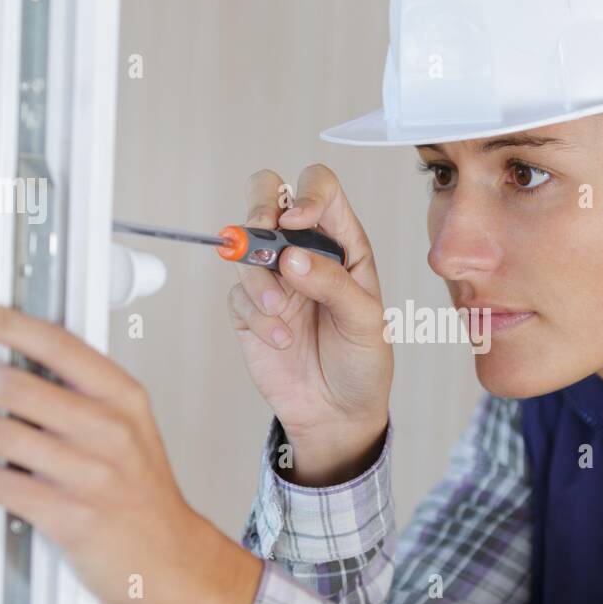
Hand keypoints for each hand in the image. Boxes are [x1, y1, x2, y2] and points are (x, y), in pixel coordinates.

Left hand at [0, 299, 260, 603]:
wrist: (172, 559)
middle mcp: (109, 430)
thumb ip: (82, 400)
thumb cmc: (143, 496)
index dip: (5, 322)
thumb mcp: (130, 431)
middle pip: (15, 386)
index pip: (57, 344)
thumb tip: (11, 372)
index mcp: (124, 399)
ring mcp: (90, 473)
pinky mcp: (69, 515)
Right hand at [227, 165, 393, 484]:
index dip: (306, 194)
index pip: (321, 189)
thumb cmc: (363, 363)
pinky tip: (280, 340)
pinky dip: (255, 316)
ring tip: (282, 318)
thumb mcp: (365, 322)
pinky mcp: (250, 309)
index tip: (295, 224)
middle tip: (261, 236)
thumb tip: (291, 256)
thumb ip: (333, 283)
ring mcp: (274, 278)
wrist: (337, 413)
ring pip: (246, 248)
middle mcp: (305, 251)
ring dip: (259, 282)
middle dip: (259, 209)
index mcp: (343, 243)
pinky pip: (237, 295)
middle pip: (269, 196)